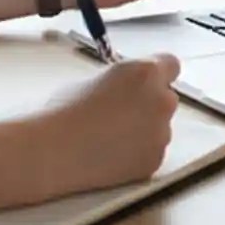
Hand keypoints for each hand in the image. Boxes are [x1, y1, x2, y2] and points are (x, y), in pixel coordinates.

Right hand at [39, 55, 181, 193]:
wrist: (54, 150)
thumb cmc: (64, 112)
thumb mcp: (94, 78)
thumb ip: (121, 80)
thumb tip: (127, 88)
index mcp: (145, 72)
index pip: (171, 65)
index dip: (158, 74)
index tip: (148, 82)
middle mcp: (161, 100)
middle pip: (167, 97)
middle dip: (150, 104)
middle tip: (122, 113)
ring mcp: (161, 133)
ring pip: (160, 127)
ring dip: (144, 130)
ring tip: (109, 137)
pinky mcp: (155, 160)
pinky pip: (152, 152)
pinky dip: (138, 153)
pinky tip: (111, 153)